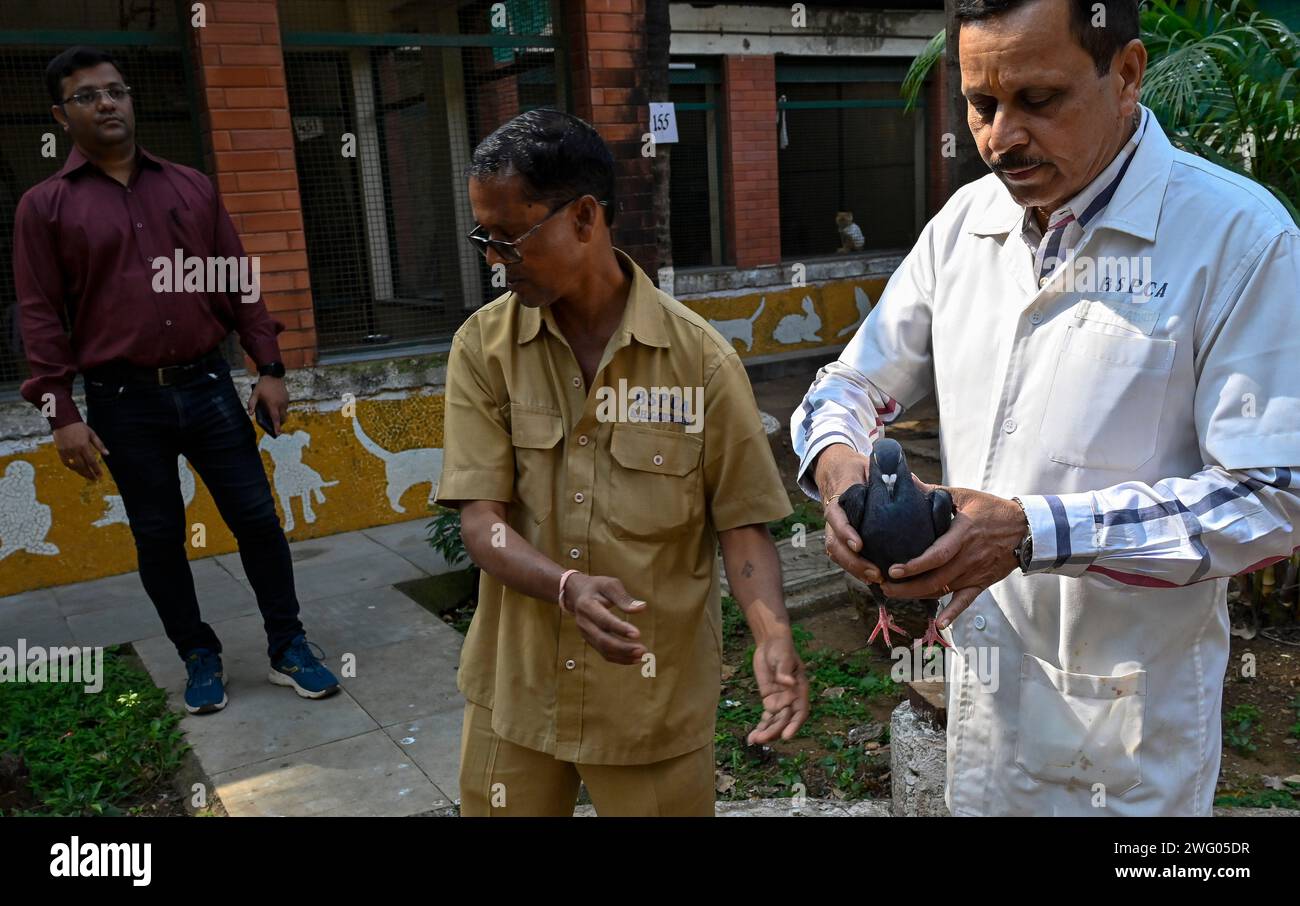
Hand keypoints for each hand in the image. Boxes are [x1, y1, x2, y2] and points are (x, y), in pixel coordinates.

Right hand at [53, 422, 109, 480]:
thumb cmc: (80, 427)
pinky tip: (76, 470)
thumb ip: (99, 444)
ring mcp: (67, 451)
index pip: (92, 461)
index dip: (96, 469)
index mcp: (84, 446)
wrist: (64, 421)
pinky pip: (66, 463)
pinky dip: (71, 467)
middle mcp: (75, 450)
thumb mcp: (92, 434)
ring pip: (74, 466)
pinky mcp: (60, 451)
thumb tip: (107, 454)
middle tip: (94, 479)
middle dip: (89, 474)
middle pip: (83, 466)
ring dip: (81, 472)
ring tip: (87, 476)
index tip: (100, 475)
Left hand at [247, 375, 288, 433]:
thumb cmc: (262, 385)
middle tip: (274, 424)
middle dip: (279, 423)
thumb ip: (251, 404)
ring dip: (280, 416)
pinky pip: (285, 407)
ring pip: (285, 413)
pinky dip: (282, 409)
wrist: (273, 375)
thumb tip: (250, 414)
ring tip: (273, 413)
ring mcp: (285, 401)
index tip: (277, 434)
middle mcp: (280, 404)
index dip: (277, 427)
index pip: (275, 419)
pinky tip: (275, 404)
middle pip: (282, 419)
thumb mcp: (254, 394)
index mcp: (272, 405)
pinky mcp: (288, 398)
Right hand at [562, 573, 648, 664]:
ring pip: (603, 650)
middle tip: (643, 650)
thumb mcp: (610, 585)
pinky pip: (604, 653)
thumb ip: (624, 598)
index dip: (620, 628)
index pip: (604, 620)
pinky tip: (634, 658)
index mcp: (587, 606)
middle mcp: (584, 622)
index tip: (638, 634)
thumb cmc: (598, 587)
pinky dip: (619, 658)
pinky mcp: (590, 641)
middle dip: (623, 647)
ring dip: (623, 655)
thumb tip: (641, 608)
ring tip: (642, 655)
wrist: (578, 594)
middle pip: (603, 640)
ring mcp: (586, 634)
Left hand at [747, 630, 808, 744]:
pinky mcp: (769, 701)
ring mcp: (780, 702)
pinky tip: (752, 737)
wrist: (770, 644)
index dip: (794, 725)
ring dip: (766, 732)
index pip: (800, 712)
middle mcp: (792, 700)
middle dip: (774, 731)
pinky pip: (766, 717)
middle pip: (785, 720)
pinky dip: (761, 727)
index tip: (786, 736)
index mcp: (800, 690)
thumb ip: (785, 670)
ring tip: (754, 741)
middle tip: (761, 739)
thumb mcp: (784, 657)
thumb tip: (789, 682)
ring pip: (775, 722)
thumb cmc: (781, 649)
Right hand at [813, 443, 883, 583]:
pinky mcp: (839, 536)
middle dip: (853, 562)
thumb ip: (887, 475)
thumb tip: (917, 483)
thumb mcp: (870, 465)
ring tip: (877, 580)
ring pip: (837, 553)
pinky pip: (843, 555)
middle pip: (834, 544)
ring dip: (855, 569)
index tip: (859, 544)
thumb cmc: (859, 469)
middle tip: (876, 573)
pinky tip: (872, 579)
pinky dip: (855, 569)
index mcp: (839, 498)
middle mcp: (834, 517)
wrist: (837, 470)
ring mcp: (833, 528)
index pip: (836, 516)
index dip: (845, 531)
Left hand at [879, 486, 1027, 628]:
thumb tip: (906, 481)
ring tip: (893, 594)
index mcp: (963, 534)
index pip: (937, 555)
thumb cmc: (991, 509)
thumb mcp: (963, 495)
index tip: (893, 570)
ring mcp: (975, 573)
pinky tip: (940, 625)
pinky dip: (953, 613)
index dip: (914, 566)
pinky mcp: (981, 583)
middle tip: (883, 586)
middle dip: (906, 586)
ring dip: (917, 596)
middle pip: (935, 579)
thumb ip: (934, 492)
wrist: (1025, 529)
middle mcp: (968, 558)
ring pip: (943, 591)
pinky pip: (966, 601)